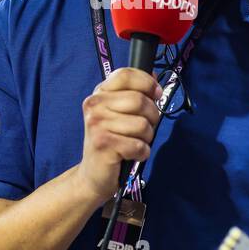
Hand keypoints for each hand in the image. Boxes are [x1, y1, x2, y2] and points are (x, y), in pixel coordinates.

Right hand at [72, 67, 162, 202]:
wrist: (93, 175)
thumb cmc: (111, 142)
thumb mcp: (120, 114)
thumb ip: (135, 94)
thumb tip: (154, 77)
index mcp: (99, 93)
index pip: (126, 75)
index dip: (147, 83)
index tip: (155, 94)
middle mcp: (94, 105)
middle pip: (139, 100)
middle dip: (152, 117)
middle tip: (144, 129)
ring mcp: (96, 124)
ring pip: (142, 125)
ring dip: (146, 138)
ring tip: (134, 143)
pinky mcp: (103, 144)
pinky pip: (138, 145)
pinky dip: (142, 153)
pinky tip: (131, 155)